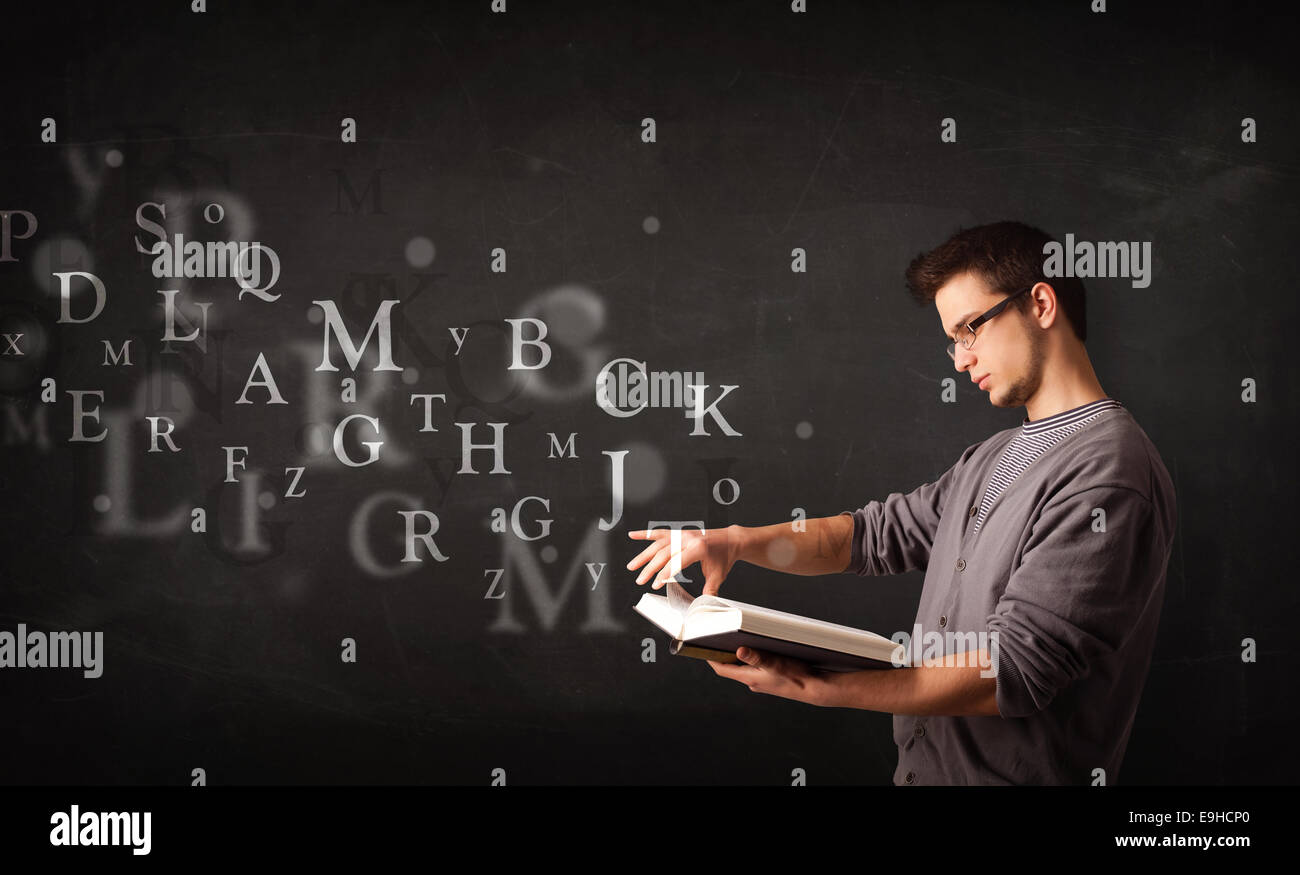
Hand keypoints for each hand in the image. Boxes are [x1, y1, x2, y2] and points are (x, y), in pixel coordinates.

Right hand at [626, 525, 742, 595]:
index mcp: (698, 548)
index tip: (655, 584)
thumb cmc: (724, 556)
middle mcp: (688, 539)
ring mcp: (682, 534)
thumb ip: (709, 590)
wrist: (730, 539)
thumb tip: (702, 604)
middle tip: (640, 580)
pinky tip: (633, 535)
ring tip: (632, 566)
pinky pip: (659, 533)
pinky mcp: (679, 533)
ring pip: (658, 544)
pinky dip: (645, 534)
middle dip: (650, 568)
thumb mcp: (717, 575)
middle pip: (663, 554)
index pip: (676, 562)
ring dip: (643, 555)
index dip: (664, 574)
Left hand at [707, 647, 834, 706]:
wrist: (815, 689)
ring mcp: (762, 681)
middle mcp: (753, 681)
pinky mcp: (771, 679)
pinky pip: (756, 667)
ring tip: (737, 638)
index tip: (702, 646)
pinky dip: (753, 658)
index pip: (722, 669)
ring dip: (739, 655)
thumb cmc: (796, 677)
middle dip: (724, 653)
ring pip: (744, 667)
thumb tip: (739, 651)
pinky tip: (759, 648)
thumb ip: (757, 657)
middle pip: (731, 667)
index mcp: (750, 678)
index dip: (711, 658)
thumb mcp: (775, 664)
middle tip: (719, 637)